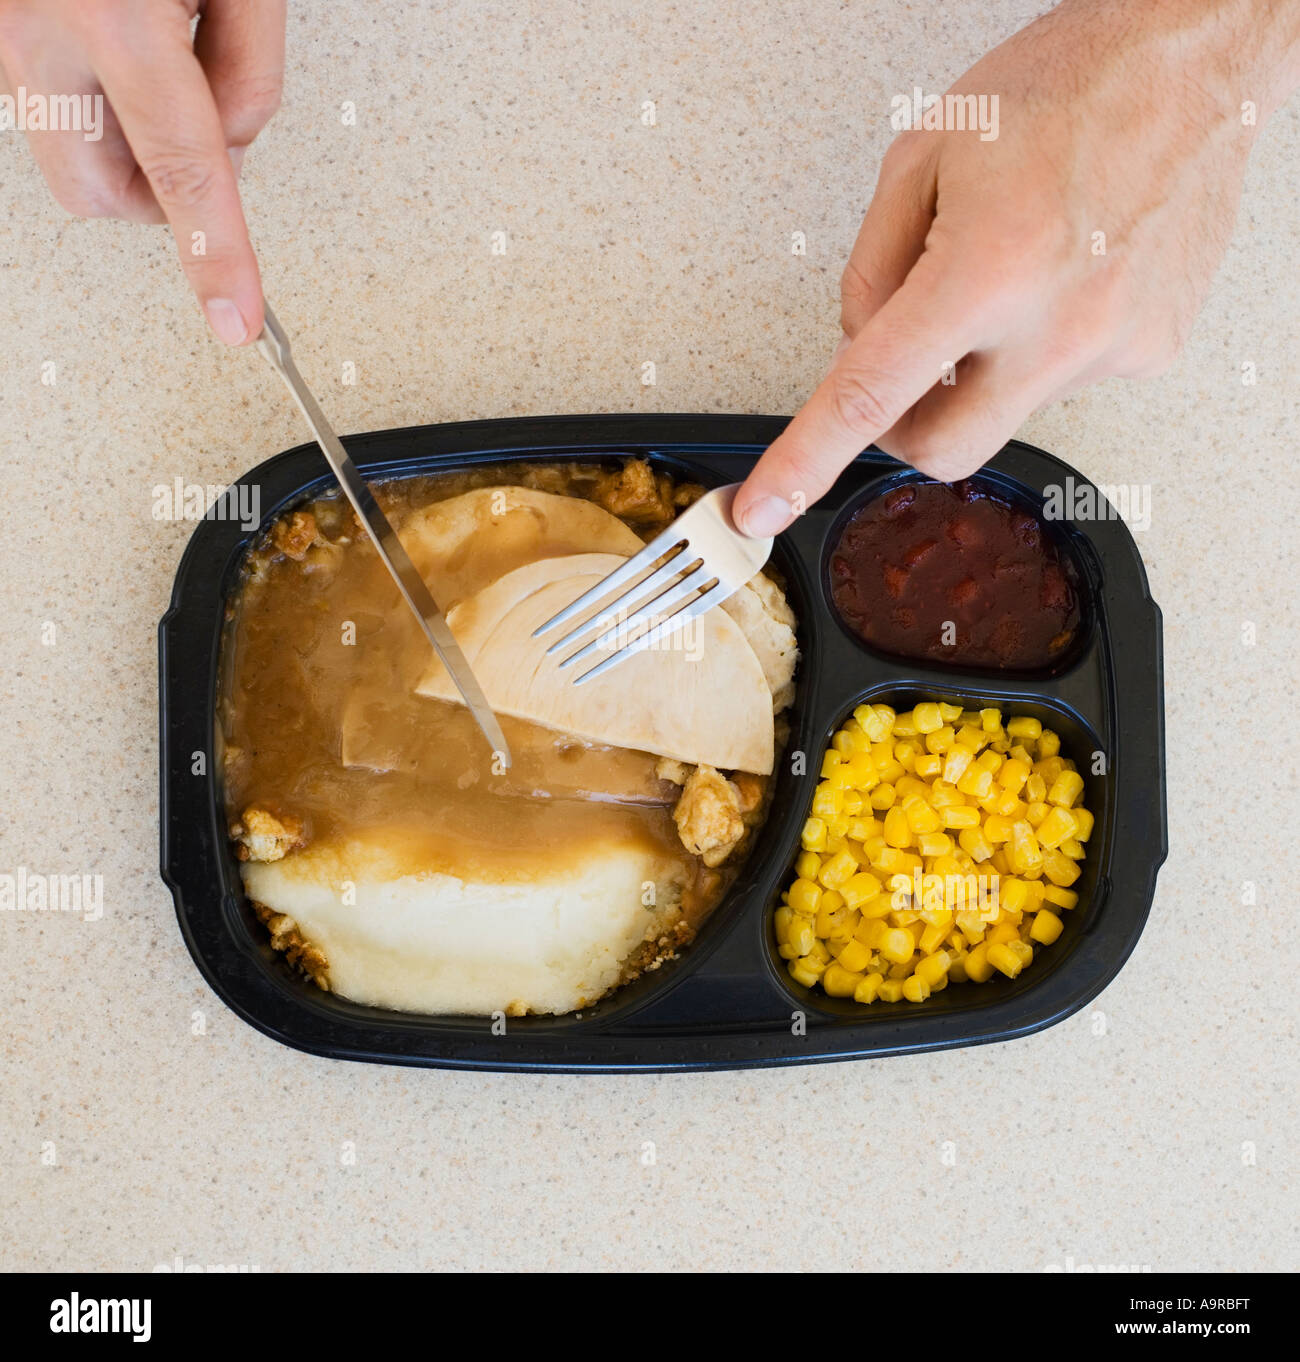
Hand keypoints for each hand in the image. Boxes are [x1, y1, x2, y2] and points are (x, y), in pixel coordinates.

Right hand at [0, 0, 285, 343]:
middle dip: (161, 195)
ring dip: (128, 133)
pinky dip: (98, 88)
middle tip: (205, 136)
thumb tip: (235, 136)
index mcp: (110, 7)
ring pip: (65, 148)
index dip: (216, 256)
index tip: (237, 320)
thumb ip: (250, 58)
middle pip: (96, 193)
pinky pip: (47, 92)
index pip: (183, 170)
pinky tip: (128, 22)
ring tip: (164, 38)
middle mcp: (30, 19)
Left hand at [734, 0, 1299, 536]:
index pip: (871, 395)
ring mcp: (1113, 348)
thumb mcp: (921, 160)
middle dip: (904, 425)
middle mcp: (1059, 326)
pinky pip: (1063, 384)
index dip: (806, 462)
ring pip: (1003, 414)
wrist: (1193, 60)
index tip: (765, 508)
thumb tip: (860, 349)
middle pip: (940, 450)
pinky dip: (1041, 348)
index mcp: (988, 269)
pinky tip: (1065, 276)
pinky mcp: (1151, 352)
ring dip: (983, 369)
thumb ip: (871, 272)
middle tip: (906, 366)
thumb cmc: (1062, 88)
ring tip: (1017, 269)